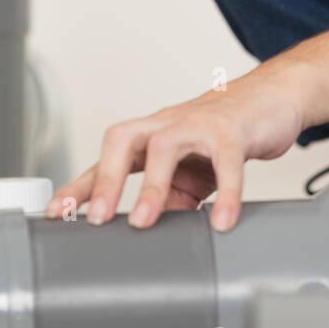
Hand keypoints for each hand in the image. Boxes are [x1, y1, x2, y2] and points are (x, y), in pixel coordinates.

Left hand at [45, 63, 312, 232]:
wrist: (273, 98)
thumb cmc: (226, 132)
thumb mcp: (192, 170)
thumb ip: (170, 195)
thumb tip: (152, 228)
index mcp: (151, 136)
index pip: (106, 159)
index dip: (80, 186)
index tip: (56, 214)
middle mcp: (168, 124)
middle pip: (122, 138)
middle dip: (106, 179)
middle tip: (97, 219)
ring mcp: (199, 124)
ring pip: (165, 145)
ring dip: (151, 186)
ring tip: (144, 222)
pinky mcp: (233, 130)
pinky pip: (226, 161)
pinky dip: (224, 193)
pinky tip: (221, 221)